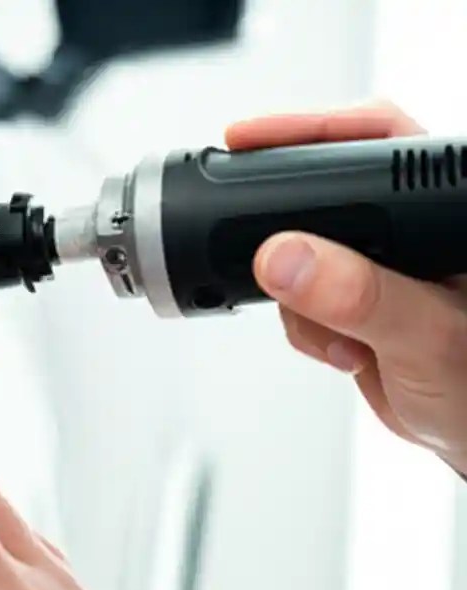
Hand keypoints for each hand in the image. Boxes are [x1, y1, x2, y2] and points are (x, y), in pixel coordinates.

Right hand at [229, 103, 466, 472]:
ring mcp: (388, 264)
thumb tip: (288, 256)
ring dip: (301, 295)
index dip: (312, 130)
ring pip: (305, 246)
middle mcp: (421, 227)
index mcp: (451, 210)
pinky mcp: (361, 298)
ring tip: (340, 335)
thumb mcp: (429, 337)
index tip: (251, 141)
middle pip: (331, 188)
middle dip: (292, 228)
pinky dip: (304, 324)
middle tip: (255, 237)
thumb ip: (361, 295)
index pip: (380, 137)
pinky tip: (345, 349)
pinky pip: (302, 292)